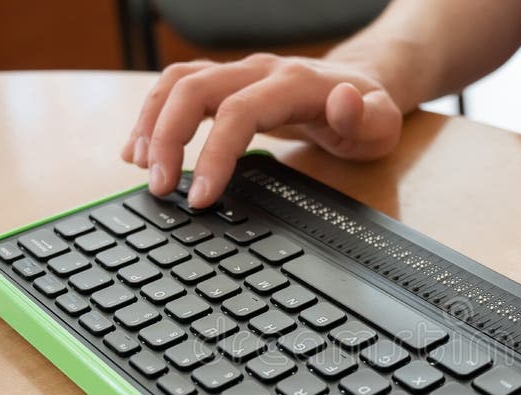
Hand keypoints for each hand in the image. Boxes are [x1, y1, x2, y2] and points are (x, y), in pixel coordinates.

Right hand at [120, 55, 402, 207]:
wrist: (359, 84)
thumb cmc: (368, 111)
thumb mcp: (382, 121)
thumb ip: (366, 116)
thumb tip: (345, 100)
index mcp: (292, 83)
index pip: (238, 112)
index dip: (214, 154)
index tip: (200, 197)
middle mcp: (258, 71)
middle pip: (193, 89)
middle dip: (166, 137)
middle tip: (158, 187)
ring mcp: (238, 73)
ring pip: (177, 83)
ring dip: (149, 123)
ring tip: (137, 168)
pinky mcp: (225, 84)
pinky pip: (177, 88)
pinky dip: (152, 115)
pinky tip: (138, 149)